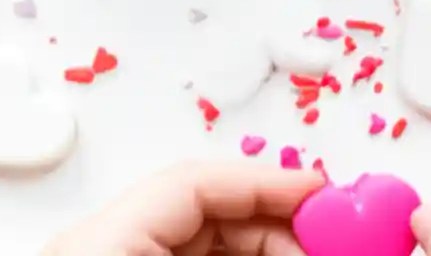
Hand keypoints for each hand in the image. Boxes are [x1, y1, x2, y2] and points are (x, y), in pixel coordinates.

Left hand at [42, 162, 324, 255]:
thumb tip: (314, 249)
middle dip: (276, 222)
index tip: (322, 194)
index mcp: (98, 241)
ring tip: (313, 255)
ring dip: (265, 248)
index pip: (194, 182)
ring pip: (204, 240)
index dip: (266, 181)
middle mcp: (99, 244)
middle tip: (333, 239)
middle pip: (205, 209)